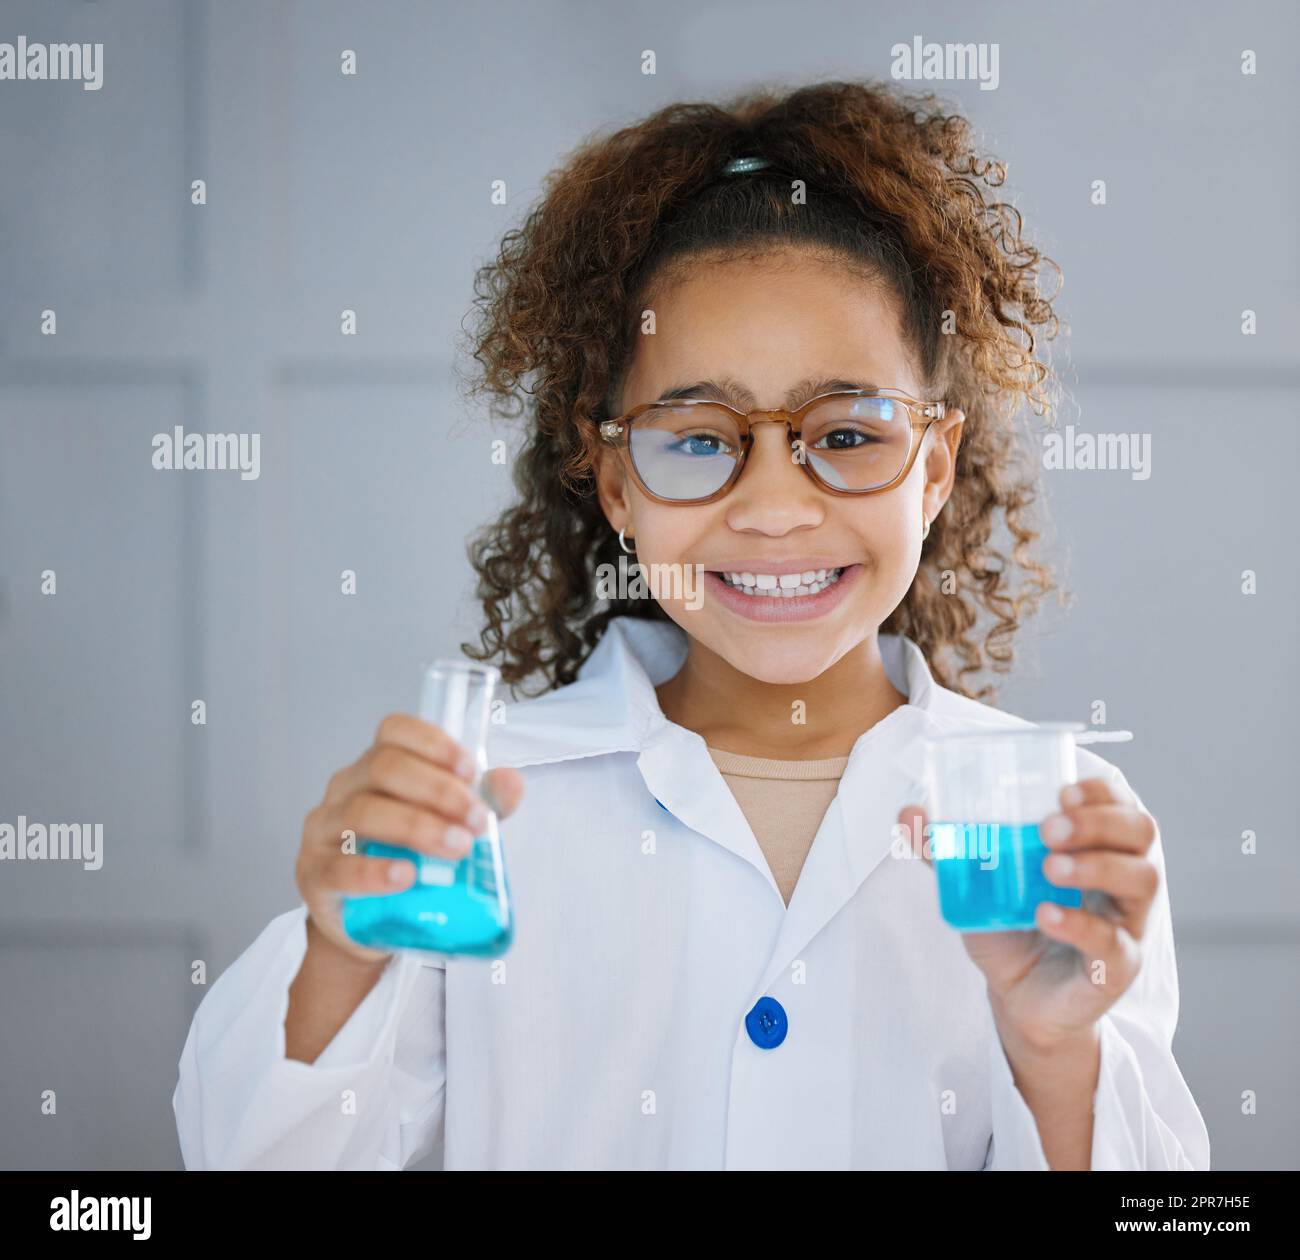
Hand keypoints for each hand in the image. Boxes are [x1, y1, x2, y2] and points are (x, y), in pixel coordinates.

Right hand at [296, 713, 525, 964]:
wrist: (368, 922)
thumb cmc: (407, 859)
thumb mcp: (449, 826)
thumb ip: (481, 802)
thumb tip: (511, 783)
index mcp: (376, 767)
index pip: (394, 731)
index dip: (432, 743)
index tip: (470, 770)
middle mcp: (345, 789)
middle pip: (384, 768)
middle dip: (438, 790)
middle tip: (476, 822)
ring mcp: (324, 830)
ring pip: (363, 812)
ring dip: (417, 827)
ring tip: (457, 848)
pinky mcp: (315, 876)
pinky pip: (340, 868)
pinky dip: (375, 870)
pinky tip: (405, 875)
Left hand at [897, 776, 1158, 1050]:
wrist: (1017, 996)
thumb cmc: (1010, 925)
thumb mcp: (976, 883)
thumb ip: (947, 849)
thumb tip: (909, 813)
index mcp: (1097, 845)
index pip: (1120, 802)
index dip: (1100, 792)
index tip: (1061, 790)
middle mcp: (1123, 877)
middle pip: (1141, 832)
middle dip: (1097, 822)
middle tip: (1047, 829)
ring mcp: (1127, 921)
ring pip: (1142, 880)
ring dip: (1097, 866)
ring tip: (1050, 867)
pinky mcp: (1118, 967)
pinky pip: (1114, 942)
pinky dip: (1080, 925)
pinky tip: (1046, 915)